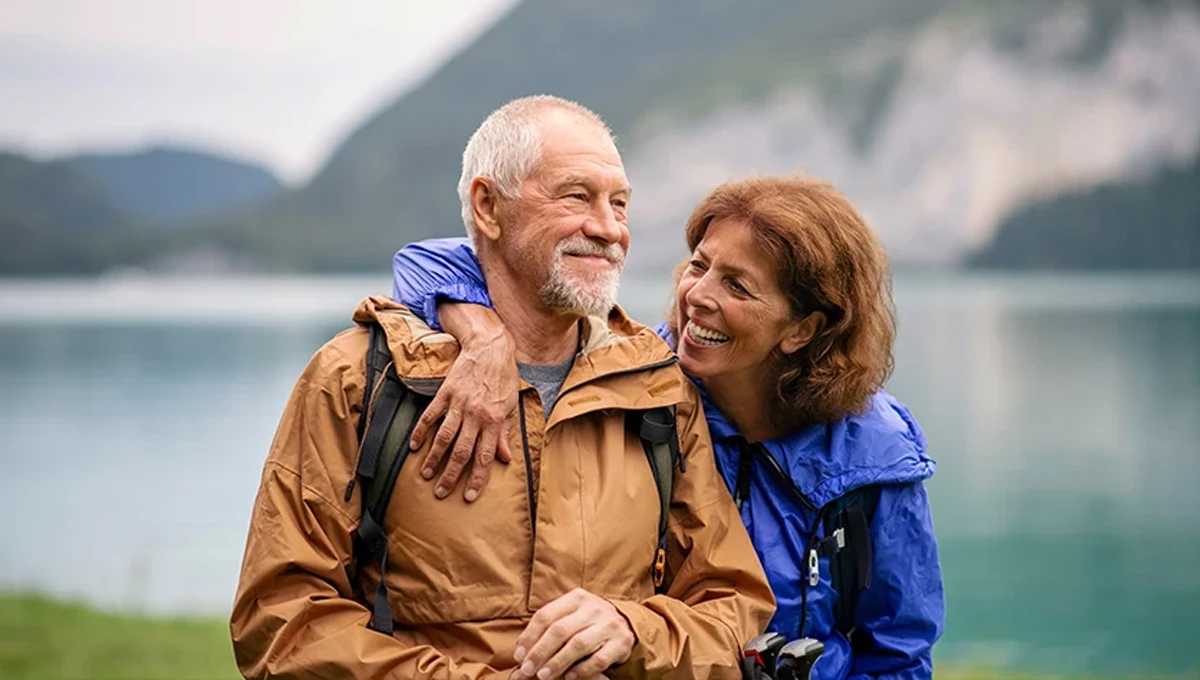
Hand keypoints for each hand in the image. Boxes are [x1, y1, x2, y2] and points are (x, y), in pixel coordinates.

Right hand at [410, 303, 517, 501]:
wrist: (490, 347)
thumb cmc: (504, 377)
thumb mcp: (511, 405)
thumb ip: (505, 433)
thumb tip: (505, 458)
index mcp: (495, 421)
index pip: (485, 457)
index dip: (477, 479)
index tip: (467, 496)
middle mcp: (477, 415)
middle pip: (461, 452)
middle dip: (451, 476)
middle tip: (440, 492)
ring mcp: (459, 404)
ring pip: (444, 438)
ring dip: (433, 459)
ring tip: (425, 474)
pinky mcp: (445, 393)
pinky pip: (431, 416)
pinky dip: (421, 431)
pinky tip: (413, 445)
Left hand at [511, 589, 634, 679]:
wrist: (626, 622)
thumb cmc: (588, 621)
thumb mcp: (570, 614)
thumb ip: (547, 628)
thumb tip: (521, 650)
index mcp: (576, 598)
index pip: (546, 615)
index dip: (530, 636)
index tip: (519, 655)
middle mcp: (593, 608)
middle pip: (560, 630)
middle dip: (540, 651)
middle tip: (527, 669)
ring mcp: (609, 625)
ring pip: (578, 644)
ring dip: (558, 662)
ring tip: (543, 675)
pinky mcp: (621, 642)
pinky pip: (599, 659)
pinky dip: (583, 669)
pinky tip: (570, 676)